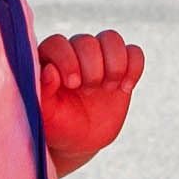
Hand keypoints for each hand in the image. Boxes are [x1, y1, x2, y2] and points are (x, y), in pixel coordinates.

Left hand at [32, 27, 146, 173]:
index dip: (67, 60)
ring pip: (112, 39)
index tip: (72, 85)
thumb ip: (44, 91)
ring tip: (108, 87)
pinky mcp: (121, 66)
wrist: (79, 139)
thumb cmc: (57, 126)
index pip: (58, 43)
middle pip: (87, 41)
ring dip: (114, 63)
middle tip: (89, 91)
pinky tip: (125, 88)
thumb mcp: (46, 115)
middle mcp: (73, 52)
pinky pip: (134, 52)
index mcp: (49, 59)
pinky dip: (134, 67)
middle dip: (92, 68)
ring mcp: (98, 57)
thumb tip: (50, 69)